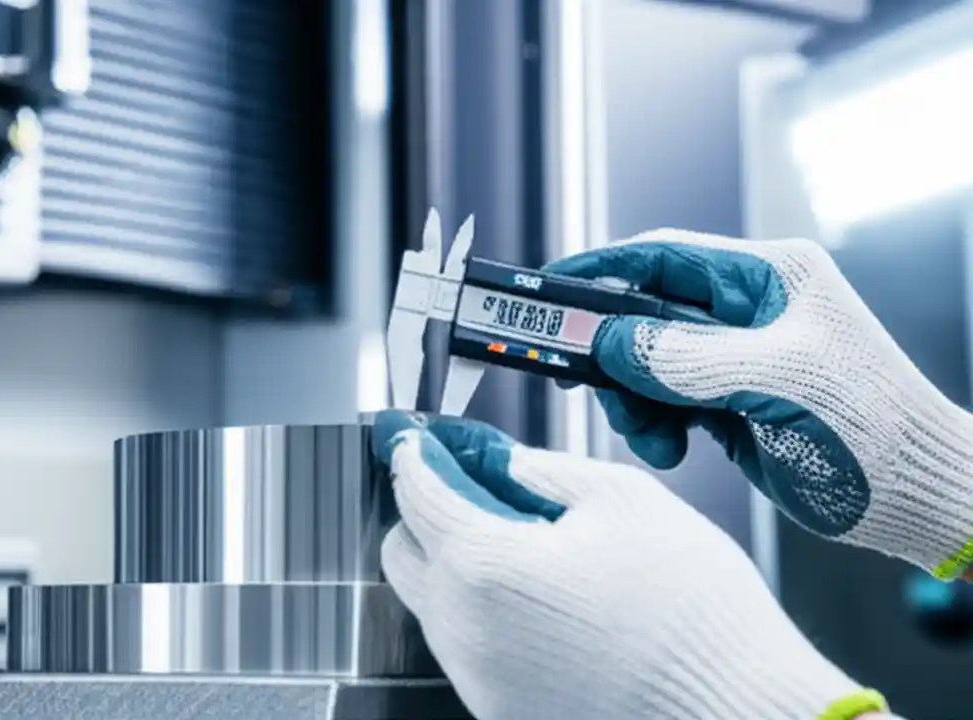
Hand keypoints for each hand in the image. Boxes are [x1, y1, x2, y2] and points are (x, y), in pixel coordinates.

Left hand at [373, 410, 886, 719]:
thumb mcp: (624, 500)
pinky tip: (543, 597)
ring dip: (458, 564)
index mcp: (483, 565)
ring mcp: (479, 678)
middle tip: (471, 487)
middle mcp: (464, 629)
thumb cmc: (692, 613)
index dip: (414, 453)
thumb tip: (504, 463)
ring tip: (527, 544)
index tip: (417, 438)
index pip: (414, 493)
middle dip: (427, 511)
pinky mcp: (500, 709)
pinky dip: (485, 611)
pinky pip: (469, 646)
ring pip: (434, 603)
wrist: (736, 712)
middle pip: (404, 552)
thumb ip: (545, 471)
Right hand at [547, 230, 972, 578]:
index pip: (662, 256)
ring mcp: (735, 359)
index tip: (548, 285)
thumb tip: (610, 341)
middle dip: (613, 353)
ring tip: (652, 436)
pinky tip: (673, 449)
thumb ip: (685, 357)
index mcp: (768, 278)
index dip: (599, 269)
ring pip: (644, 364)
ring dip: (632, 400)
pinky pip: (662, 403)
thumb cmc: (871, 429)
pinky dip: (653, 427)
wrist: (913, 499)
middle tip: (587, 384)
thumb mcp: (774, 382)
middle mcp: (747, 311)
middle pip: (643, 313)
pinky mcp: (728, 404)